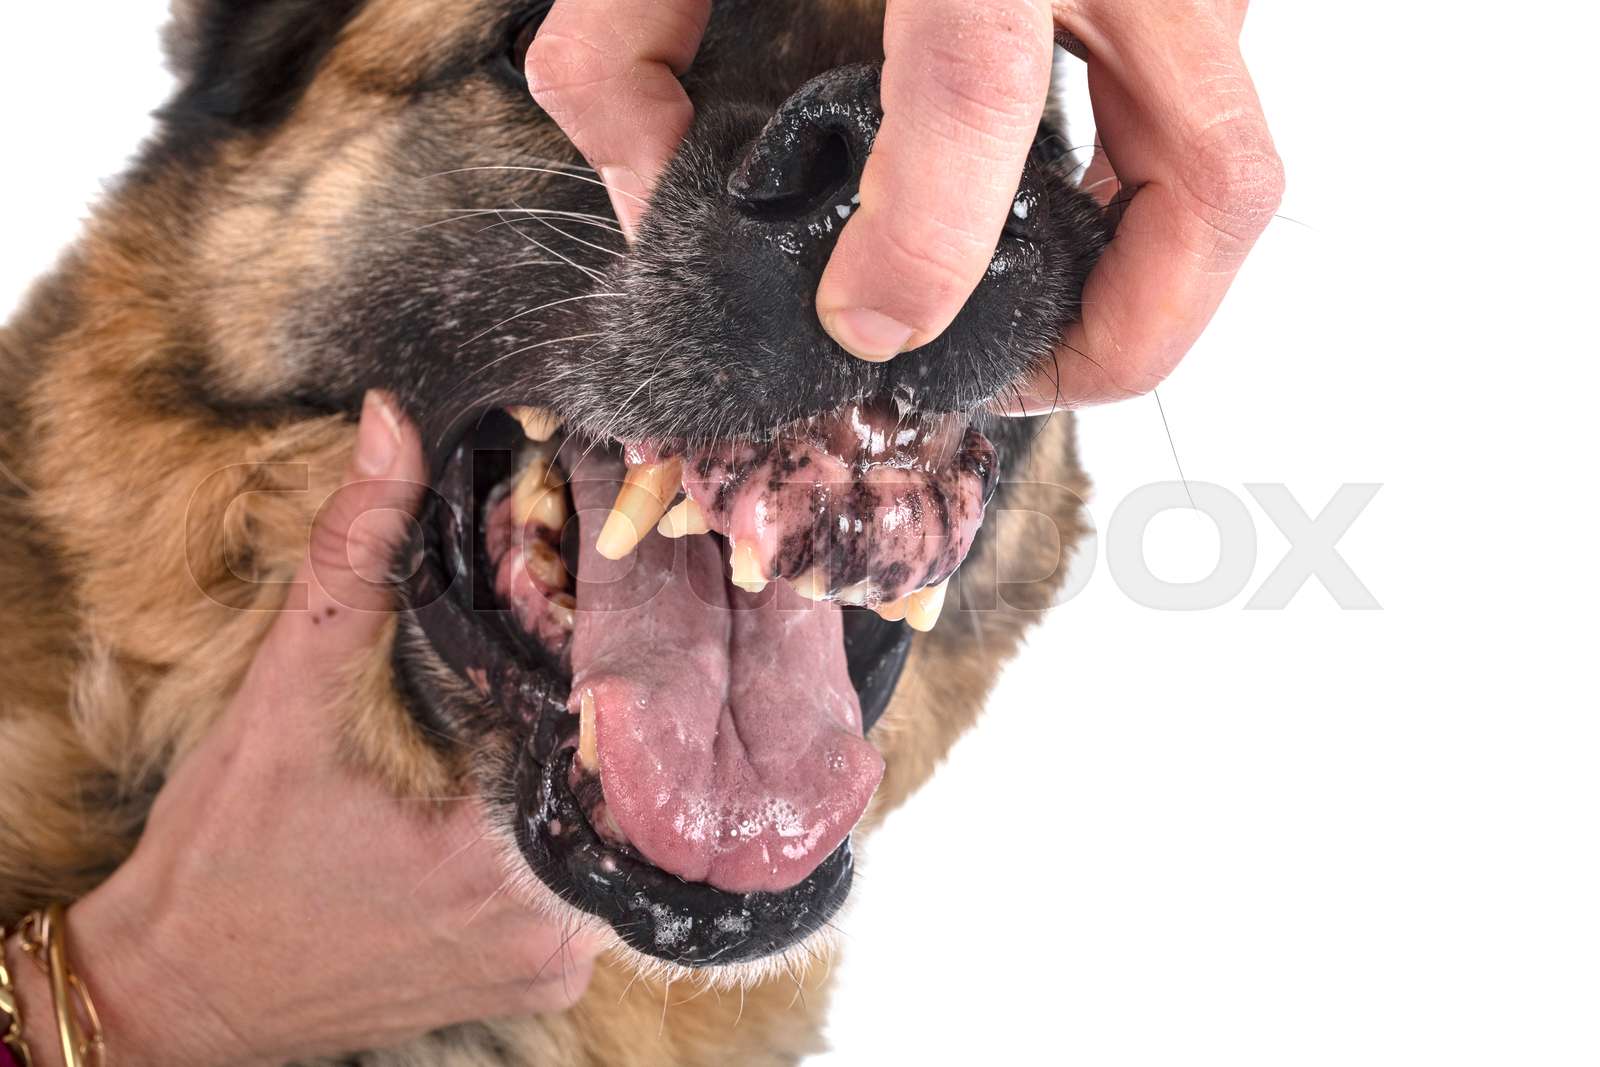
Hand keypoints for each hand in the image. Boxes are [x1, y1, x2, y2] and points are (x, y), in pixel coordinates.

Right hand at [8, 393, 597, 1066]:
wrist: (187, 988)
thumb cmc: (227, 849)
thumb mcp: (285, 693)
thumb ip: (355, 558)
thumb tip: (395, 424)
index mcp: (495, 854)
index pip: (613, 731)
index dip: (625, 657)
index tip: (629, 596)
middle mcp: (548, 926)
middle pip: (628, 786)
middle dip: (616, 709)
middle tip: (616, 630)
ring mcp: (553, 963)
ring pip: (619, 837)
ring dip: (596, 772)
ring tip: (577, 699)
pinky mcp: (543, 981)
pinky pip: (593, 887)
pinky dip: (573, 831)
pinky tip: (542, 781)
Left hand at [527, 0, 1282, 409]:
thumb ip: (623, 41)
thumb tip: (650, 197)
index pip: (976, 83)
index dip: (923, 238)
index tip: (863, 327)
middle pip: (1211, 179)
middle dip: (1116, 334)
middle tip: (999, 384)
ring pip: (1231, 165)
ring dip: (1146, 285)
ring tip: (1024, 332)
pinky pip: (1202, 122)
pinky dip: (1138, 205)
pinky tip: (1044, 228)